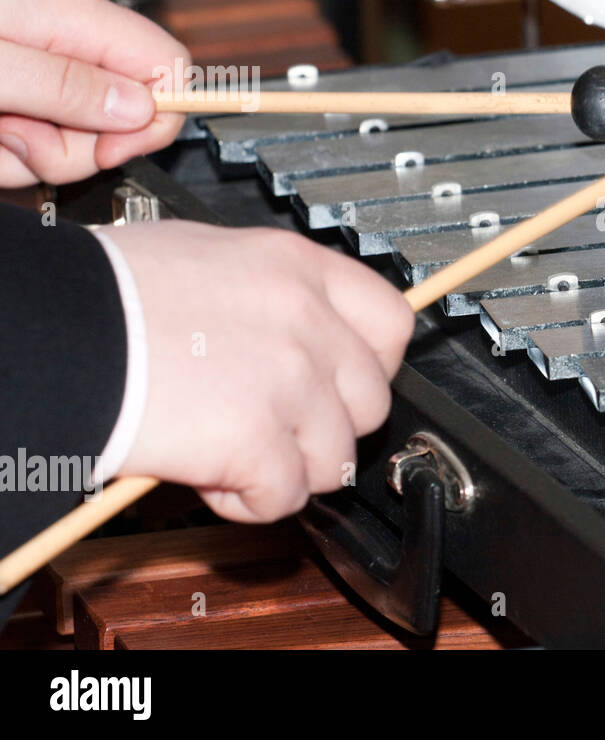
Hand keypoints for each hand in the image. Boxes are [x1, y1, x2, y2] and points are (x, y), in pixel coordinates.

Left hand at [0, 0, 188, 186]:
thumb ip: (65, 86)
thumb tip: (139, 109)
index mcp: (74, 17)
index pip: (172, 70)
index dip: (157, 121)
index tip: (112, 149)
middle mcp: (62, 38)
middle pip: (119, 118)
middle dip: (72, 148)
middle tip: (14, 134)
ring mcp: (33, 63)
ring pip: (69, 137)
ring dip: (24, 153)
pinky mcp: (9, 83)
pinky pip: (28, 137)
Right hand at [104, 222, 413, 521]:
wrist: (57, 330)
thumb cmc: (107, 294)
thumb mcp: (209, 259)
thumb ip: (270, 295)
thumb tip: (296, 332)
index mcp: (296, 269)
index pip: (392, 323)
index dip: (371, 366)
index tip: (342, 384)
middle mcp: (306, 321)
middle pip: (370, 402)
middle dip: (324, 427)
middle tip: (272, 428)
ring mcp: (290, 381)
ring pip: (336, 458)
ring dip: (286, 468)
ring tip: (229, 450)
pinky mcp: (258, 439)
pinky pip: (286, 496)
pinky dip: (247, 500)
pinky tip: (207, 472)